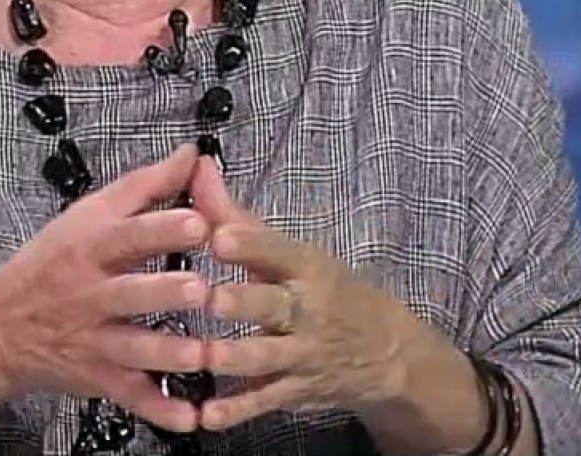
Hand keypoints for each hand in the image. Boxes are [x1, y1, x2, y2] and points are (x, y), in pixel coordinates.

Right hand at [0, 143, 214, 432]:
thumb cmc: (55, 260)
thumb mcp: (91, 214)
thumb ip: (147, 185)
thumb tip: (194, 152)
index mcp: (91, 248)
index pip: (127, 235)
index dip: (161, 228)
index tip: (199, 222)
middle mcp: (91, 294)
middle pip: (131, 293)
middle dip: (166, 292)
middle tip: (203, 291)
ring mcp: (95, 340)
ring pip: (134, 349)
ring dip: (168, 354)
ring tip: (202, 356)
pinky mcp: (100, 378)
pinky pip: (132, 396)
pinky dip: (160, 411)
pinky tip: (191, 418)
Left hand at [187, 155, 432, 432]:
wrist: (386, 351)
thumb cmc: (322, 287)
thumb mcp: (289, 250)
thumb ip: (233, 212)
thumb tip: (194, 164)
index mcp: (305, 266)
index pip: (279, 251)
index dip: (252, 244)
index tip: (220, 237)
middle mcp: (306, 309)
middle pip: (274, 305)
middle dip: (245, 303)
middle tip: (211, 299)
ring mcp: (301, 353)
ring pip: (265, 357)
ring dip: (234, 357)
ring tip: (203, 357)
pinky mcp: (295, 390)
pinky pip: (263, 401)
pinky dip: (236, 411)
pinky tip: (206, 416)